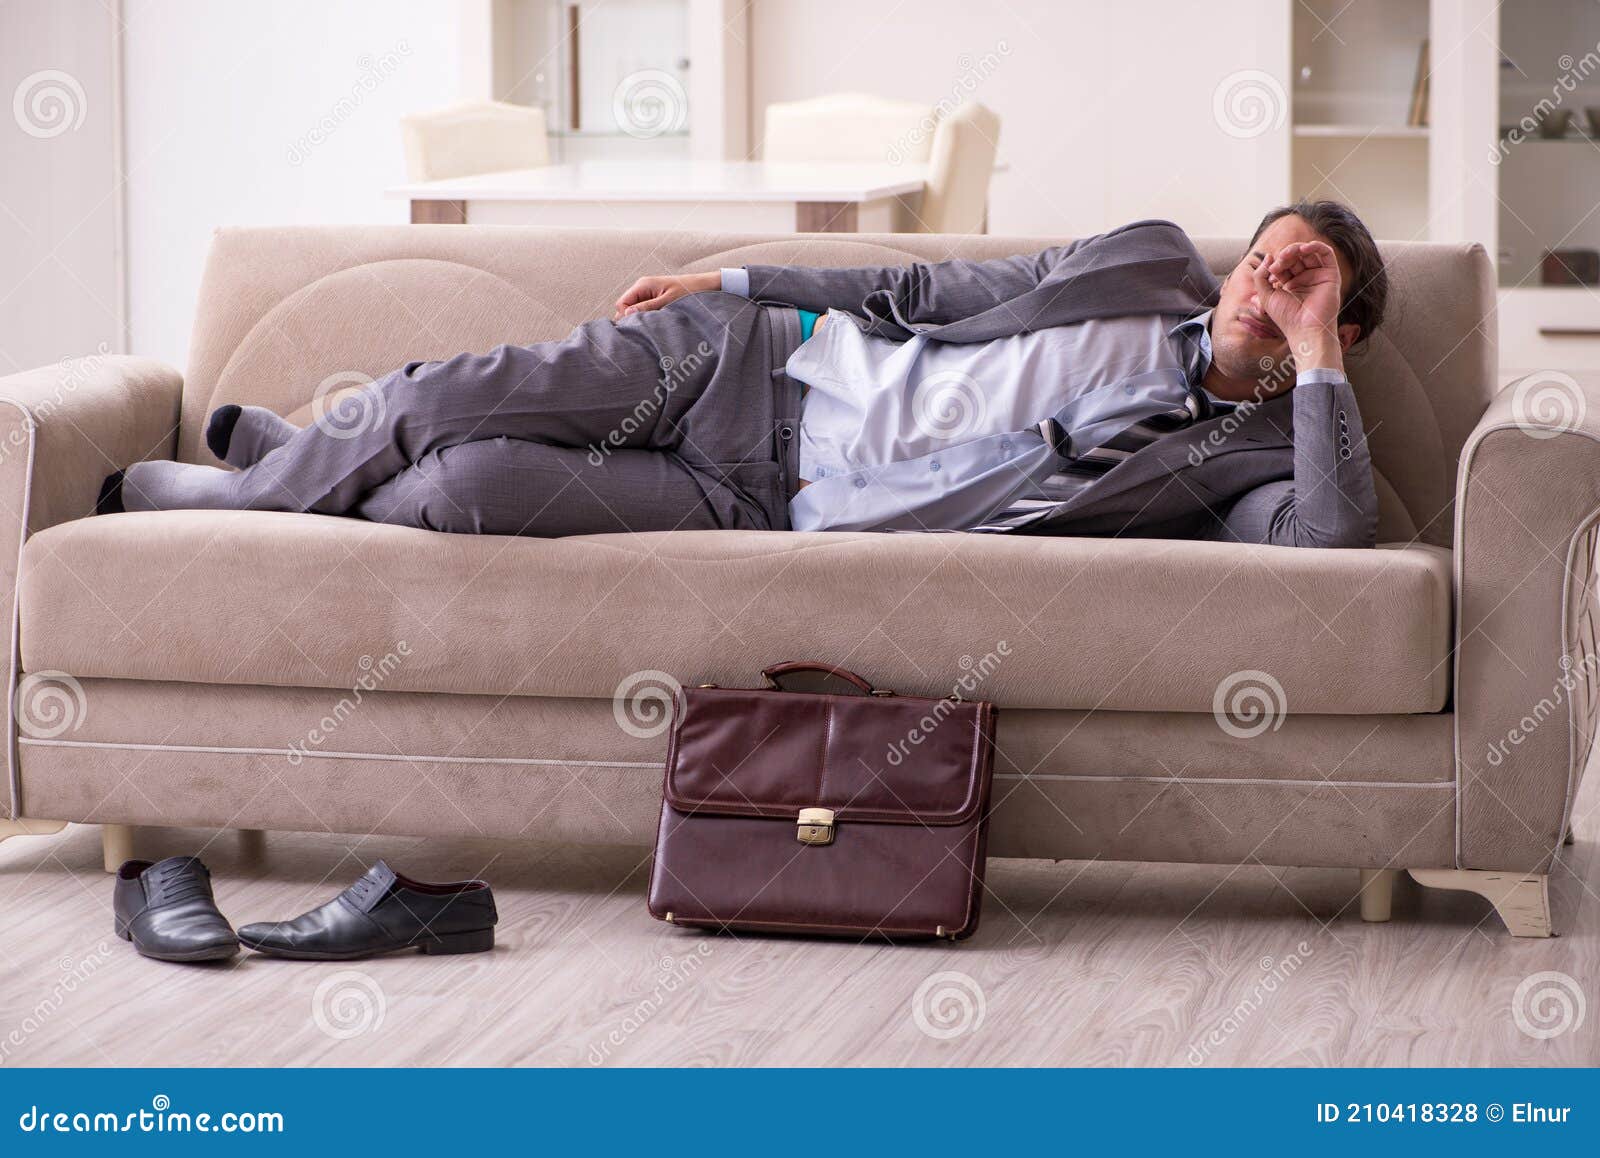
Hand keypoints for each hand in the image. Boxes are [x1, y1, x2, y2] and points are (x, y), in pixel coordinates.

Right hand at [612, 271, 719, 319]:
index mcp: (643, 285)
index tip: (637, 327)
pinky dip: (648, 317)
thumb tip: (628, 314)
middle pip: (626, 307)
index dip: (625, 317)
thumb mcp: (668, 301)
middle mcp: (643, 287)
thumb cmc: (689, 291)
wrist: (705, 286)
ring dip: (641, 318)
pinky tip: (657, 322)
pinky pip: (644, 309)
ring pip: (634, 309)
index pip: (622, 303)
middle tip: (645, 329)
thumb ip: (647, 307)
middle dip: (632, 319)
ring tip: (653, 325)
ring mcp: (648, 293)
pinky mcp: (655, 298)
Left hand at [1252, 240, 1343, 366]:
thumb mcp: (1266, 295)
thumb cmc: (1286, 317)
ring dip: (1296, 249)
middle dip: (1284, 256)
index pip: (1283, 265)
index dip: (1275, 263)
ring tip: (1287, 255)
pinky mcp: (1331, 275)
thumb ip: (1260, 276)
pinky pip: (1326, 253)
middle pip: (1295, 257)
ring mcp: (1318, 276)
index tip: (1270, 272)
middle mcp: (1305, 279)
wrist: (1305, 329)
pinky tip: (1304, 247)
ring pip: (1308, 253)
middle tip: (1277, 264)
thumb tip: (1267, 256)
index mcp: (1290, 284)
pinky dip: (1316, 246)